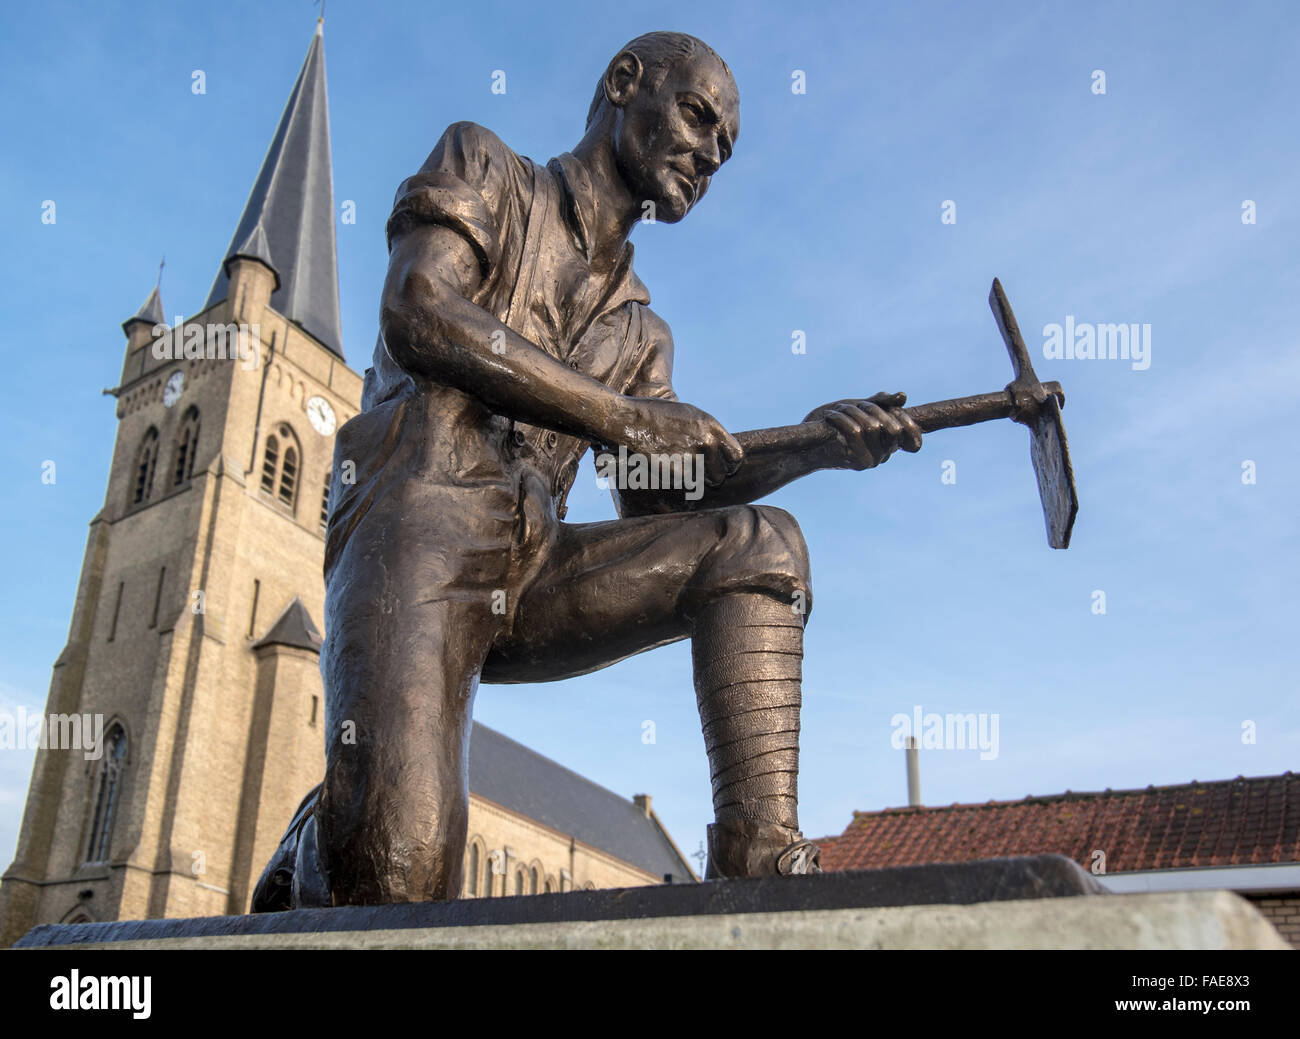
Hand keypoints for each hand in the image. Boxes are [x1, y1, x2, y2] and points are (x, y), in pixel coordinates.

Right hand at [619, 397, 743, 486]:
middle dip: (710, 477)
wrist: (631, 419)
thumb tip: (719, 447)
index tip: (723, 468)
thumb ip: (707, 431)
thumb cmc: (657, 414)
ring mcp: (691, 458)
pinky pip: (683, 484)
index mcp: (711, 427)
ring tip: (675, 464)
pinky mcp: (676, 472)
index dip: (730, 465)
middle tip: (697, 473)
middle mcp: (705, 443)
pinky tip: (664, 464)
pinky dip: (675, 480)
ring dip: (691, 478)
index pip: (736, 456)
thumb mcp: (689, 414)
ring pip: (700, 482)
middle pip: (720, 475)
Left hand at [802, 391, 922, 470]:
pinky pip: (856, 433)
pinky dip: (842, 419)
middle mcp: (884, 455)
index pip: (912, 438)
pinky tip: (830, 415)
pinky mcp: (856, 462)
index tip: (888, 404)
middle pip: (892, 427)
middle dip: (873, 408)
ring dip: (854, 412)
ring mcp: (872, 461)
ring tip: (839, 408)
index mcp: (888, 444)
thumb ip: (881, 401)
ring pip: (873, 428)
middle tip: (856, 404)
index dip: (905, 419)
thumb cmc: (835, 424)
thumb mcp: (859, 408)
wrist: (806, 445)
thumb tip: (903, 396)